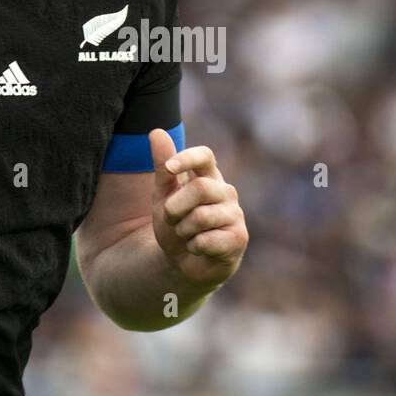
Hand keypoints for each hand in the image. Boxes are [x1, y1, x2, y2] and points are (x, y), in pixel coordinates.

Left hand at [149, 129, 247, 287]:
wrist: (183, 263)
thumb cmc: (176, 223)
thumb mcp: (163, 195)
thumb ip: (162, 166)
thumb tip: (156, 132)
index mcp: (208, 176)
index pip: (205, 155)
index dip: (187, 158)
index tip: (169, 169)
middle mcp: (226, 192)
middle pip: (200, 188)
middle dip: (175, 207)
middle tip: (172, 219)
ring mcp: (235, 215)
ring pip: (202, 216)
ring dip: (183, 230)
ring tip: (186, 235)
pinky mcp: (239, 238)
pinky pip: (207, 239)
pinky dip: (193, 246)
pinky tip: (198, 248)